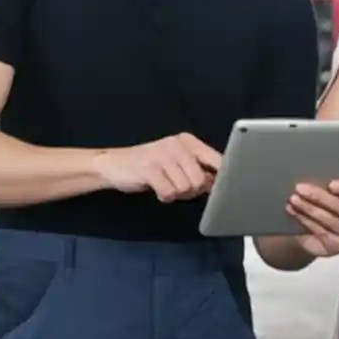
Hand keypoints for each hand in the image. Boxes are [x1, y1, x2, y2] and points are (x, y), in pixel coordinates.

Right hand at [95, 133, 220, 202]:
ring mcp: (162, 155)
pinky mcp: (149, 168)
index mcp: (188, 142)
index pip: (216, 159)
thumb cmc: (151, 166)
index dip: (221, 178)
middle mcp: (177, 145)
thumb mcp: (177, 163)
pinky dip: (164, 196)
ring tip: (165, 184)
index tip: (223, 190)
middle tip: (177, 187)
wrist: (115, 164)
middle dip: (191, 190)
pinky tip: (156, 188)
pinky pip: (168, 192)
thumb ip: (198, 170)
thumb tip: (219, 185)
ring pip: (185, 188)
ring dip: (176, 194)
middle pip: (200, 179)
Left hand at [285, 179, 338, 257]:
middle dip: (320, 197)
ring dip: (309, 208)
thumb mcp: (327, 191)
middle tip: (301, 188)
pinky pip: (321, 232)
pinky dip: (305, 220)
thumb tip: (314, 167)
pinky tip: (294, 211)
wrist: (311, 230)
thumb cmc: (322, 204)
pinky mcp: (337, 246)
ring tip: (294, 199)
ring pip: (330, 220)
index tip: (331, 184)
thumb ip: (327, 181)